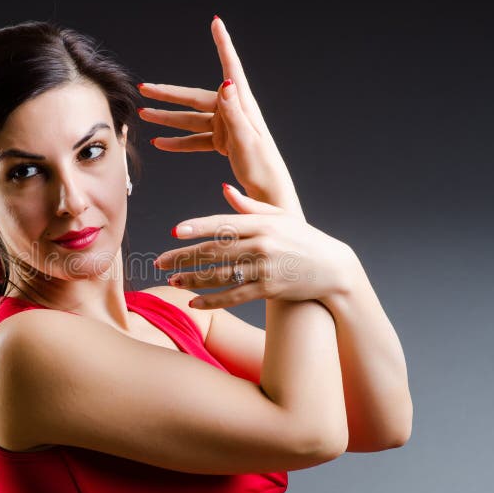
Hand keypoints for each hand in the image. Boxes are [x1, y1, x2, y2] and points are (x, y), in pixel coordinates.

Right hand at [138, 16, 303, 217]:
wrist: (270, 191)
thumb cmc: (263, 166)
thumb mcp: (247, 139)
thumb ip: (234, 111)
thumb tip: (226, 82)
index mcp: (242, 105)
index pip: (231, 68)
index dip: (222, 44)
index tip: (216, 23)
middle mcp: (232, 112)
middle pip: (194, 98)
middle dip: (168, 93)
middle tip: (145, 87)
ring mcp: (225, 127)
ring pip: (190, 119)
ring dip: (167, 119)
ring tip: (144, 115)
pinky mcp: (222, 142)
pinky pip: (196, 139)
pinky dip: (179, 141)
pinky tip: (161, 143)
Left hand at [153, 183, 355, 308]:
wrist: (333, 268)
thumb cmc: (303, 238)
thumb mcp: (280, 216)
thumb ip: (249, 206)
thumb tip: (223, 189)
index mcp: (262, 223)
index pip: (223, 223)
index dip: (197, 227)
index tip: (175, 231)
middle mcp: (262, 245)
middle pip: (215, 251)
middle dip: (184, 257)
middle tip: (160, 261)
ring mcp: (265, 269)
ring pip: (221, 275)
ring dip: (193, 279)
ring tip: (173, 280)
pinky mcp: (269, 291)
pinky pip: (234, 297)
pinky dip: (213, 301)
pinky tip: (194, 302)